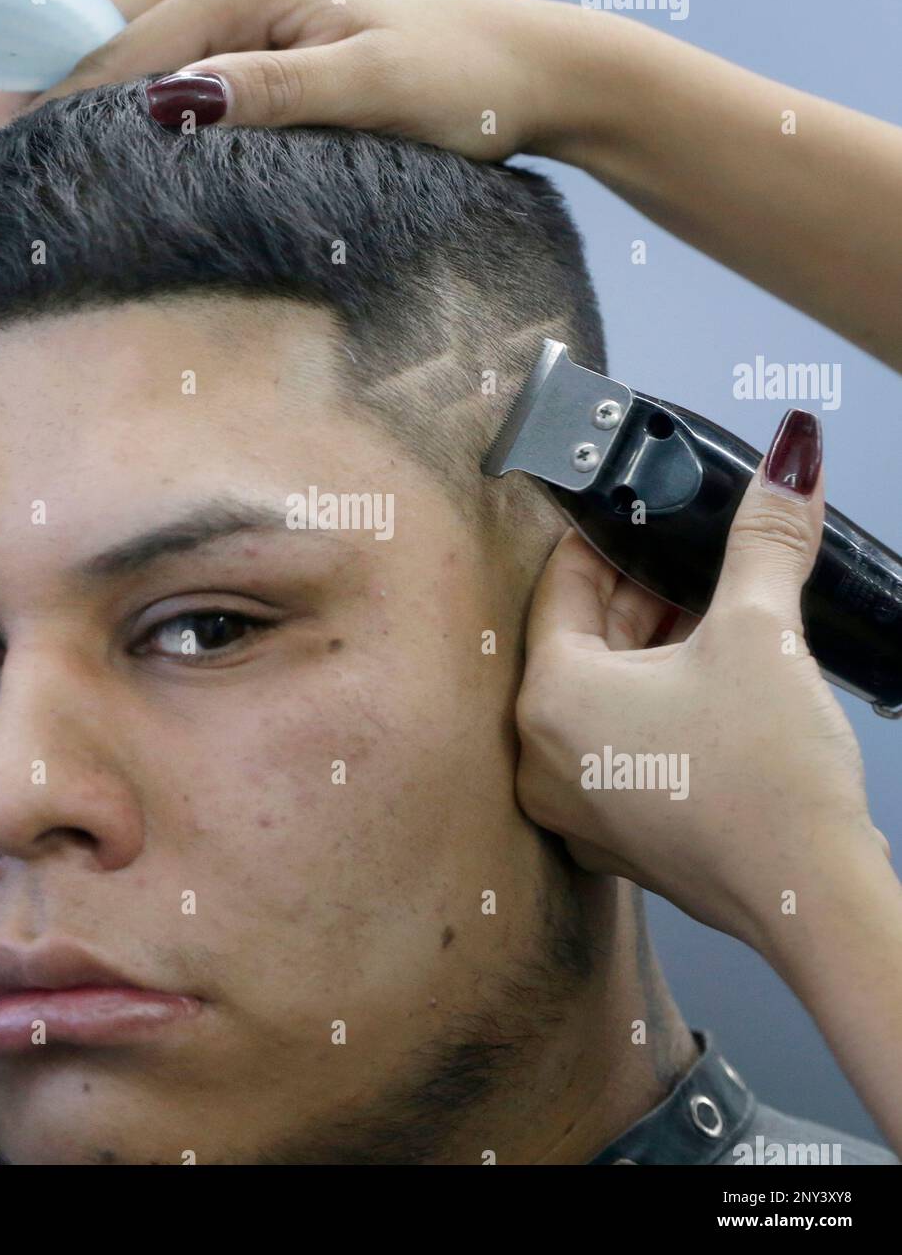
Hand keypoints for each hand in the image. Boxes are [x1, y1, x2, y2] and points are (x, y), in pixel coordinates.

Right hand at [0, 0, 605, 160]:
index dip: (45, 116)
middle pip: (92, 36)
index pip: (109, 55)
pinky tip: (94, 140)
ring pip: (116, 41)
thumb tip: (168, 105)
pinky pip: (154, 50)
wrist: (521, 66)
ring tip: (23, 170)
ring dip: (66, 97)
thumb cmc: (460, 82)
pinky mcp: (249, 14)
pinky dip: (113, 92)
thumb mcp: (370, 91)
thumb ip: (269, 94)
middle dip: (33, 99)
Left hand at [514, 408, 886, 954]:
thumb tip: (790, 456)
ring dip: (648, 649)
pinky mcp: (616, 834)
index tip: (641, 512)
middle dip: (636, 595)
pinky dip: (653, 707)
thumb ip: (764, 535)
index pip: (560, 585)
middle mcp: (542, 758)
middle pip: (578, 641)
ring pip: (599, 694)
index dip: (606, 540)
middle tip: (688, 559)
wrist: (814, 900)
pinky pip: (618, 746)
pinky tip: (707, 684)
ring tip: (708, 614)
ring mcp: (576, 806)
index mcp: (550, 700)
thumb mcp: (761, 631)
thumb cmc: (769, 779)